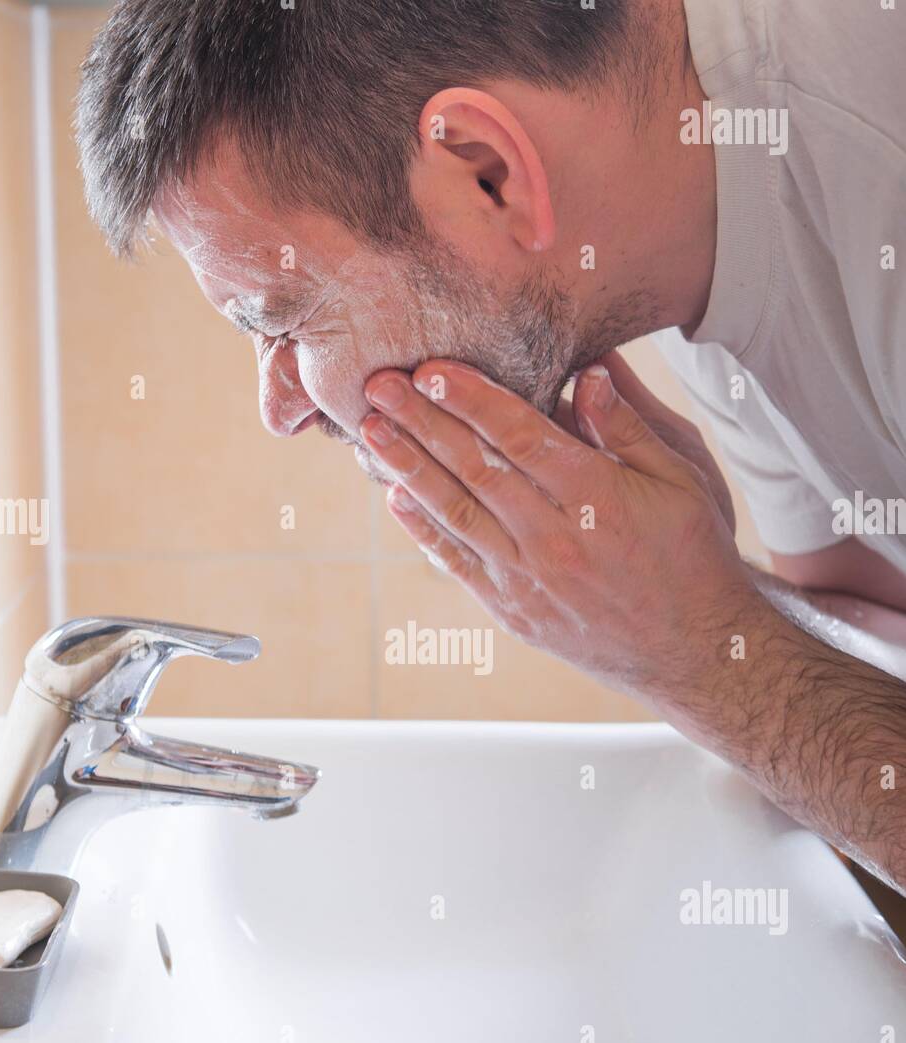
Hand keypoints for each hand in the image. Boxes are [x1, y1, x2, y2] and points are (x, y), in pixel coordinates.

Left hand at [361, 359, 759, 702]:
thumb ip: (629, 427)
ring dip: (408, 468)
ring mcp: (529, 579)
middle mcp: (554, 538)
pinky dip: (425, 529)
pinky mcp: (514, 611)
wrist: (693, 651)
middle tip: (378, 386)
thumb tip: (588, 371)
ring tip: (372, 432)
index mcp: (597, 497)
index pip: (519, 435)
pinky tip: (397, 497)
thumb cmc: (691, 554)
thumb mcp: (683, 480)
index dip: (470, 399)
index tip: (430, 369)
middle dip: (420, 422)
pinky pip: (460, 563)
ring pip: (456, 513)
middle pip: (474, 468)